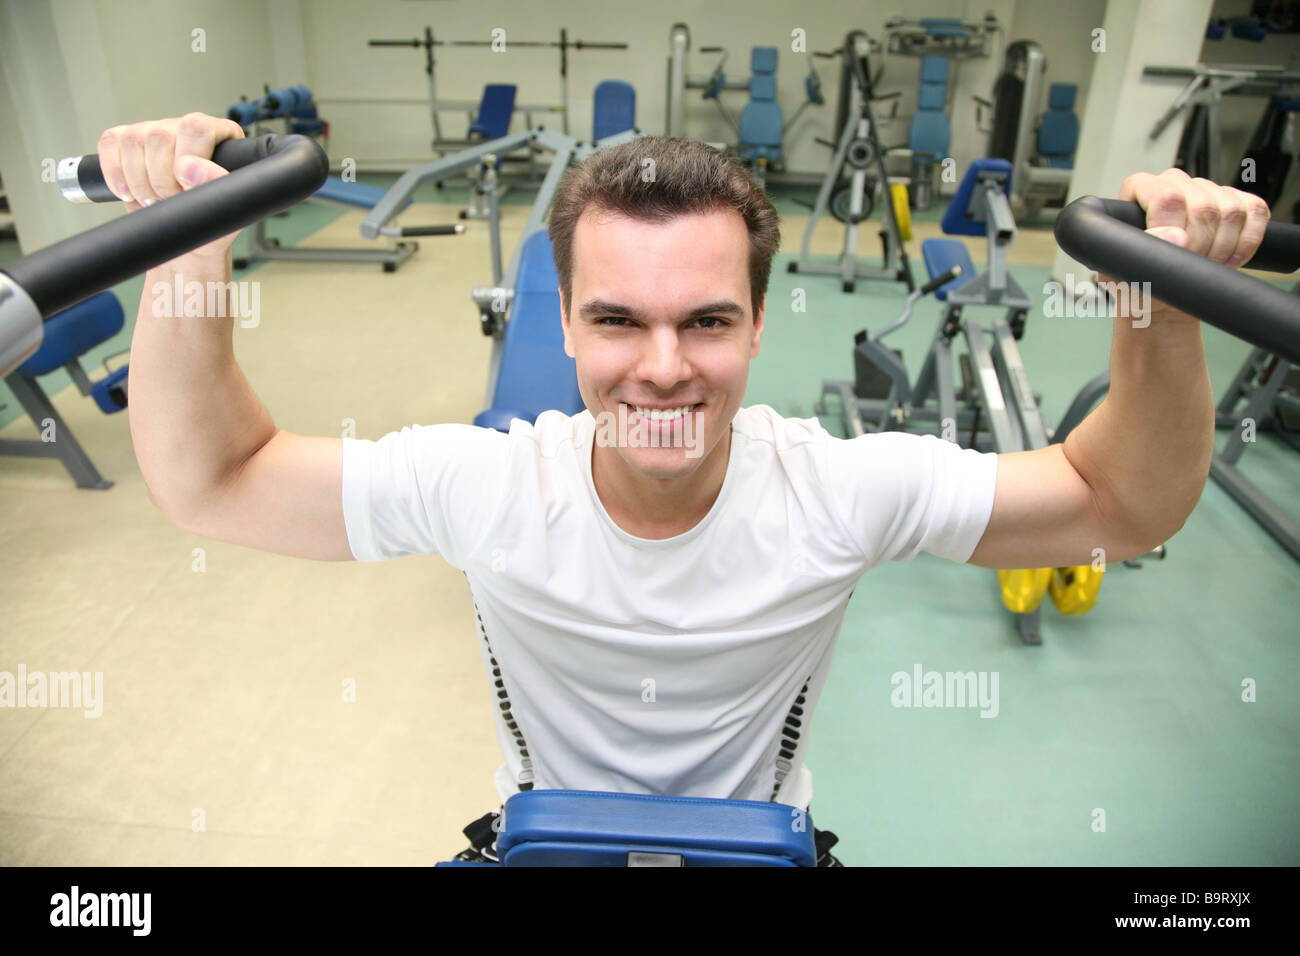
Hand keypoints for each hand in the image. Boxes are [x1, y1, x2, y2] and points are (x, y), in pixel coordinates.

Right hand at [97, 112, 246, 261]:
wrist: (187, 241)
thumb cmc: (209, 219)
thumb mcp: (222, 208)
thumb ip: (215, 184)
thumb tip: (192, 168)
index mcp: (217, 135)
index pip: (195, 128)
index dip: (187, 158)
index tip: (185, 187)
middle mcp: (182, 129)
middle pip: (159, 135)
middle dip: (160, 178)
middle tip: (169, 201)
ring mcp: (152, 132)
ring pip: (132, 140)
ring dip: (138, 180)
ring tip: (153, 201)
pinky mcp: (125, 142)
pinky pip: (110, 144)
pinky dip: (114, 172)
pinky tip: (128, 194)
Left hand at [1114, 168, 1270, 324]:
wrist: (1160, 298)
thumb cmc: (1138, 284)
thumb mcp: (1128, 275)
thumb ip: (1141, 254)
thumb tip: (1175, 237)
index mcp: (1141, 189)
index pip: (1166, 197)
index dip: (1173, 230)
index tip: (1173, 255)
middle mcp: (1175, 183)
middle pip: (1202, 206)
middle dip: (1200, 246)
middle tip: (1191, 267)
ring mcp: (1208, 190)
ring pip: (1231, 210)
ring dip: (1223, 248)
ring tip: (1206, 267)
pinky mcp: (1238, 202)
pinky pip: (1255, 211)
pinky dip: (1248, 240)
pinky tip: (1231, 260)